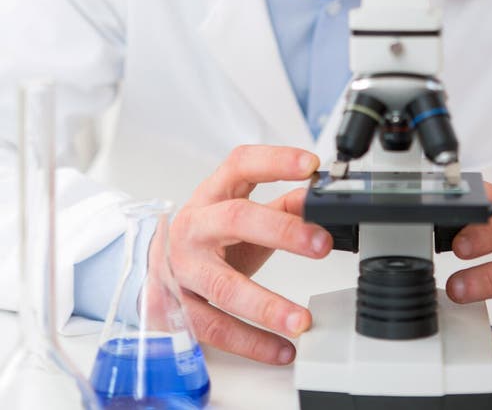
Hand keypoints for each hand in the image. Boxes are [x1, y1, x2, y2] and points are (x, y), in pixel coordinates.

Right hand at [159, 145, 331, 364]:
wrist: (152, 268)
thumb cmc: (204, 238)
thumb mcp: (237, 214)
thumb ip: (279, 207)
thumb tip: (317, 198)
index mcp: (212, 196)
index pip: (242, 165)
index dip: (276, 161)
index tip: (311, 165)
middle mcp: (194, 227)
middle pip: (235, 220)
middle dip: (282, 231)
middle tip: (321, 244)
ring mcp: (182, 269)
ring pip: (223, 285)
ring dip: (267, 306)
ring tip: (302, 321)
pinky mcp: (175, 310)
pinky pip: (215, 328)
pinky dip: (251, 343)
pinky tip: (282, 349)